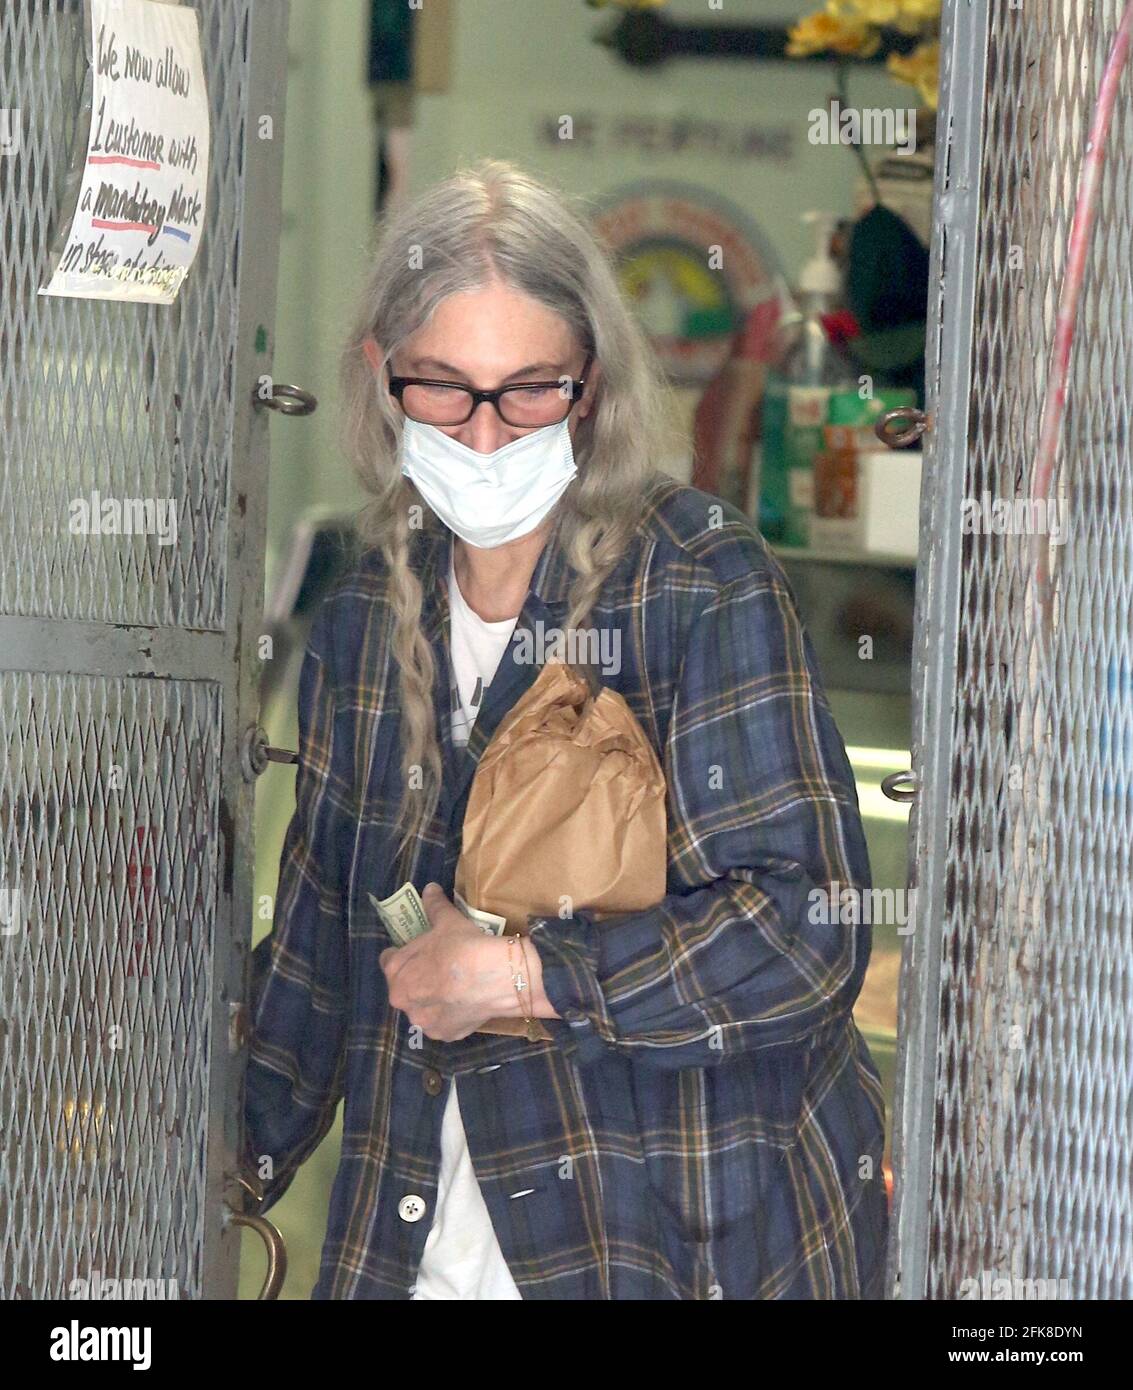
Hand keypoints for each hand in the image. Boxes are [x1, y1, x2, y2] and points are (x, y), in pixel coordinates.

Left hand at [379, 883, 517, 1040]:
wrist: (497, 977)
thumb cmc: (464, 946)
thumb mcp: (448, 921)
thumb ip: (434, 906)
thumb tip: (429, 888)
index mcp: (397, 972)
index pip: (389, 961)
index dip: (404, 953)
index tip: (419, 950)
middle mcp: (404, 1001)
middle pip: (405, 988)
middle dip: (418, 979)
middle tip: (440, 968)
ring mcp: (424, 1022)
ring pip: (424, 1008)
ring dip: (433, 999)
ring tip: (455, 988)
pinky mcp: (445, 1035)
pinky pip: (444, 1022)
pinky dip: (452, 1014)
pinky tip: (466, 1002)